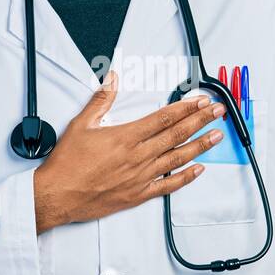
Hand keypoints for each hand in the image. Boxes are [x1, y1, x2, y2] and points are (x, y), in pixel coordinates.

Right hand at [32, 71, 226, 232]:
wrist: (57, 195)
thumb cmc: (67, 163)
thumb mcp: (81, 125)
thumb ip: (100, 100)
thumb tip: (111, 79)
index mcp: (125, 137)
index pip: (163, 118)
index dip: (185, 108)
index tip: (201, 101)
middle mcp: (137, 156)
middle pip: (176, 135)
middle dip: (200, 121)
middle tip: (218, 112)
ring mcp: (140, 176)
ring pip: (178, 158)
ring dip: (200, 146)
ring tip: (217, 136)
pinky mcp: (138, 194)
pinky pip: (168, 186)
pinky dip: (185, 178)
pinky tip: (198, 169)